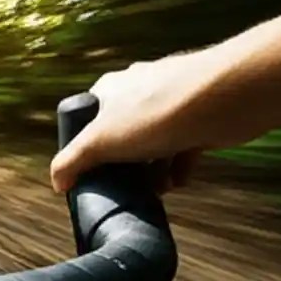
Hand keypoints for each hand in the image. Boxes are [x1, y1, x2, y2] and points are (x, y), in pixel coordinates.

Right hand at [48, 48, 264, 192]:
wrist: (222, 99)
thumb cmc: (157, 112)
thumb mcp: (99, 141)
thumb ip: (72, 162)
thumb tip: (58, 182)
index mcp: (111, 90)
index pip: (89, 119)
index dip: (88, 148)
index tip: (92, 172)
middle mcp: (140, 90)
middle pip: (123, 135)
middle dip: (124, 166)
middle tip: (126, 187)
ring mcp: (172, 102)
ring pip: (154, 144)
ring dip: (152, 172)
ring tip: (157, 190)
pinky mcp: (199, 116)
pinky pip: (183, 147)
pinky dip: (178, 167)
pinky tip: (177, 182)